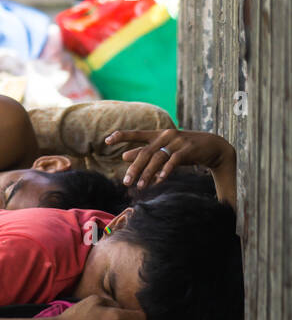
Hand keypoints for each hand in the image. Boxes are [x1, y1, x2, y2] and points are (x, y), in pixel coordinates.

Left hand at [106, 128, 235, 189]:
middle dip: (134, 168)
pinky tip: (159, 180)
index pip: (137, 133)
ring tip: (140, 186)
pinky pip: (174, 160)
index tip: (107, 140)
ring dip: (148, 173)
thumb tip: (123, 156)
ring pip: (158, 158)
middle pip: (145, 152)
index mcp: (157, 134)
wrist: (213, 147)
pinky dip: (166, 170)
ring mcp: (177, 141)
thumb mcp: (163, 149)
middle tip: (126, 182)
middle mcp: (165, 135)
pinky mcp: (188, 149)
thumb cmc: (184, 149)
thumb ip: (145, 152)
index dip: (121, 136)